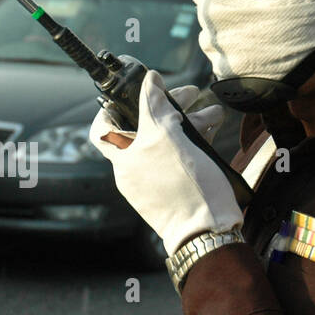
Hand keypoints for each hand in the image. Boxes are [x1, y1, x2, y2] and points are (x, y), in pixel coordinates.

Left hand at [89, 70, 242, 255]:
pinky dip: (192, 140)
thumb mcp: (167, 139)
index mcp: (123, 159)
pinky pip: (178, 157)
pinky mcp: (174, 187)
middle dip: (167, 107)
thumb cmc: (184, 189)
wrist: (208, 232)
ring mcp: (154, 179)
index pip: (103, 129)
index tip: (131, 92)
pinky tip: (211, 128)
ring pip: (166, 141)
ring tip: (212, 111)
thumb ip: (155, 108)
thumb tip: (150, 81)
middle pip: (144, 128)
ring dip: (187, 121)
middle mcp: (134, 169)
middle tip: (190, 93)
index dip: (113, 106)